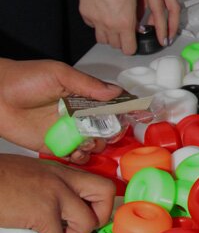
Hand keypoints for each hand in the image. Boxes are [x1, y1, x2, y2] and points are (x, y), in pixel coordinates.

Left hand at [0, 58, 120, 159]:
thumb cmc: (24, 78)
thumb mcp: (59, 74)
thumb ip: (87, 85)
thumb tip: (115, 92)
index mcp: (82, 94)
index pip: (110, 102)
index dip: (126, 108)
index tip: (139, 114)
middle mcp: (77, 113)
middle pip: (106, 126)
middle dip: (111, 132)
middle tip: (104, 133)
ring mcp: (66, 130)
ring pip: (92, 143)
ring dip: (95, 146)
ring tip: (85, 143)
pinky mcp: (53, 145)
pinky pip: (73, 155)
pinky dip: (79, 158)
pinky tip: (75, 154)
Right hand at [0, 154, 114, 232]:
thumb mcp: (30, 177)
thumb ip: (47, 188)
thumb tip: (56, 212)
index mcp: (60, 171)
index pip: (97, 182)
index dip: (97, 205)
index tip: (85, 219)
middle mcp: (62, 178)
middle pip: (104, 193)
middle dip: (98, 218)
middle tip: (78, 231)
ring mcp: (55, 194)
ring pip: (86, 222)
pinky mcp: (42, 212)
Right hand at [76, 0, 139, 54]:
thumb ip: (134, 15)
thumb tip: (134, 25)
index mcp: (125, 22)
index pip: (129, 48)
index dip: (132, 46)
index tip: (134, 42)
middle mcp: (109, 24)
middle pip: (115, 45)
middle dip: (121, 41)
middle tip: (126, 33)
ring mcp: (95, 20)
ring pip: (102, 39)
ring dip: (109, 35)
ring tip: (114, 25)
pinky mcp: (85, 13)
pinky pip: (92, 26)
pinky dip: (97, 24)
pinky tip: (102, 14)